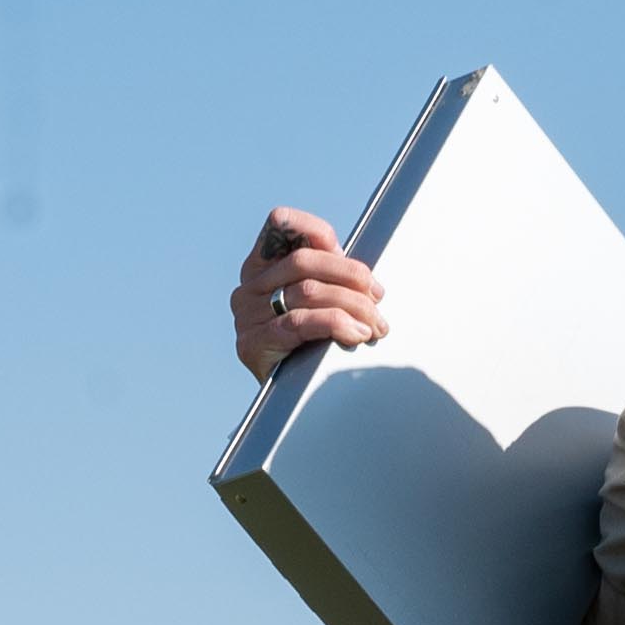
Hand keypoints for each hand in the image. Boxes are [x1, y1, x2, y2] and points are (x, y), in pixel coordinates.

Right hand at [231, 208, 387, 376]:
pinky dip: (336, 324)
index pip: (278, 225)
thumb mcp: (319, 302)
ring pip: (308, 291)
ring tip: (376, 325)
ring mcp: (246, 315)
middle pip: (304, 260)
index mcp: (260, 266)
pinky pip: (300, 322)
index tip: (345, 248)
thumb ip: (330, 276)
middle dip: (351, 276)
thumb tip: (365, 277)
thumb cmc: (308, 345)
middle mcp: (247, 286)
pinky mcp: (252, 343)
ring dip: (353, 305)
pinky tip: (357, 335)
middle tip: (377, 298)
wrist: (289, 399)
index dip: (314, 228)